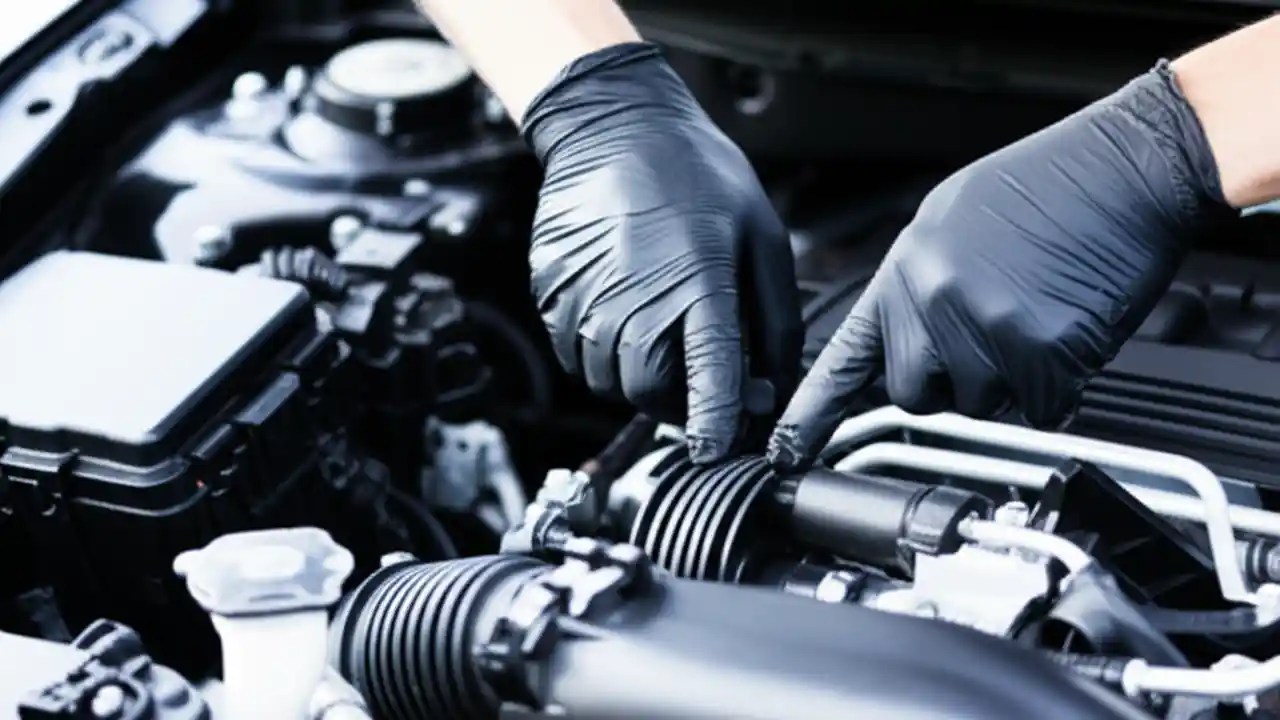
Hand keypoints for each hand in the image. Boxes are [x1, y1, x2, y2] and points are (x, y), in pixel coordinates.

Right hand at [523, 43, 801, 462]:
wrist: (615, 125)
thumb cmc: (696, 175)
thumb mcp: (761, 239)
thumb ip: (771, 322)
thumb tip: (769, 389)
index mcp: (698, 287)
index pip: (708, 385)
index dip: (717, 428)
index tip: (718, 452)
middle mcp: (633, 302)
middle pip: (653, 396)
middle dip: (680, 399)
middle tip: (695, 371)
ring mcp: (583, 301)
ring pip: (611, 382)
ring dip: (639, 375)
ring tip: (656, 328)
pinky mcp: (551, 296)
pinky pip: (576, 355)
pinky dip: (601, 352)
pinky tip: (621, 312)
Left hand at [768, 62, 1229, 470]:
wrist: (1125, 164)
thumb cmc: (1050, 185)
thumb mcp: (951, 221)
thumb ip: (920, 285)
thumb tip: (908, 330)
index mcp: (904, 271)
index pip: (845, 358)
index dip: (811, 412)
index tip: (783, 451)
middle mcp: (931, 301)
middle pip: (916, 395)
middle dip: (950, 381)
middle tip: (991, 332)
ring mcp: (982, 329)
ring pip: (978, 406)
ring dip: (1007, 382)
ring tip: (1033, 316)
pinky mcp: (1038, 353)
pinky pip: (1038, 408)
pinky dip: (1057, 386)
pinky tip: (1064, 330)